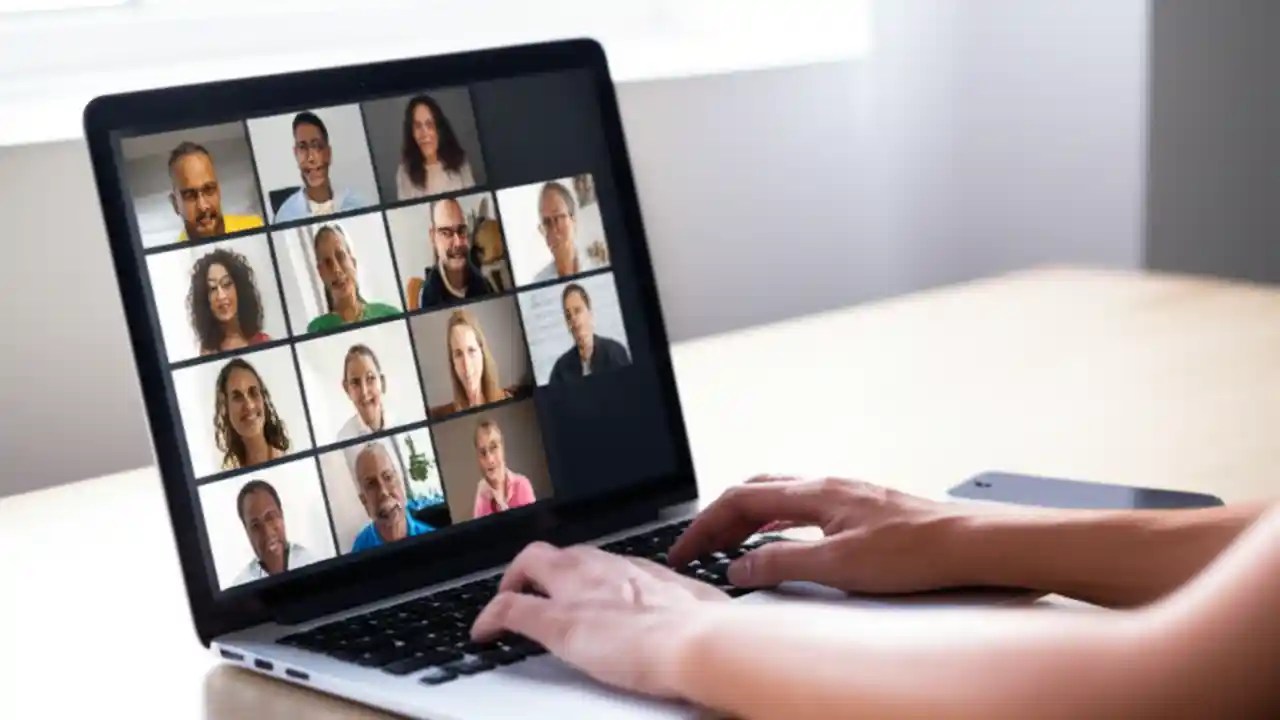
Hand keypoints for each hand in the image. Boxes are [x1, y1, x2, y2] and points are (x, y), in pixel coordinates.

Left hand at [471, 542, 727, 697]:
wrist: (700, 642)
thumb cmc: (711, 632)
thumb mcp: (701, 610)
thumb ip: (690, 610)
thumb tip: (707, 621)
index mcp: (638, 568)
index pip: (598, 560)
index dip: (580, 572)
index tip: (580, 588)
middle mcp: (604, 569)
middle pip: (559, 552)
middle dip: (541, 570)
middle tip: (532, 591)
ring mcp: (576, 590)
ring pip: (530, 565)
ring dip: (515, 584)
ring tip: (507, 605)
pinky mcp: (556, 620)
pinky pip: (508, 609)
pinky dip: (489, 619)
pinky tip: (483, 634)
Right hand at [669, 476, 967, 593]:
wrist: (972, 544)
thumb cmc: (915, 551)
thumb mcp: (836, 567)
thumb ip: (781, 564)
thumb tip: (739, 567)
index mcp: (814, 493)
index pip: (739, 499)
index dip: (704, 526)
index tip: (685, 551)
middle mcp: (826, 485)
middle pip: (754, 491)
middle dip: (719, 519)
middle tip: (698, 547)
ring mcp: (846, 495)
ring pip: (779, 497)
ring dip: (747, 519)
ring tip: (730, 545)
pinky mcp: (862, 509)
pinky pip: (803, 508)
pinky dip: (777, 523)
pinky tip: (784, 540)